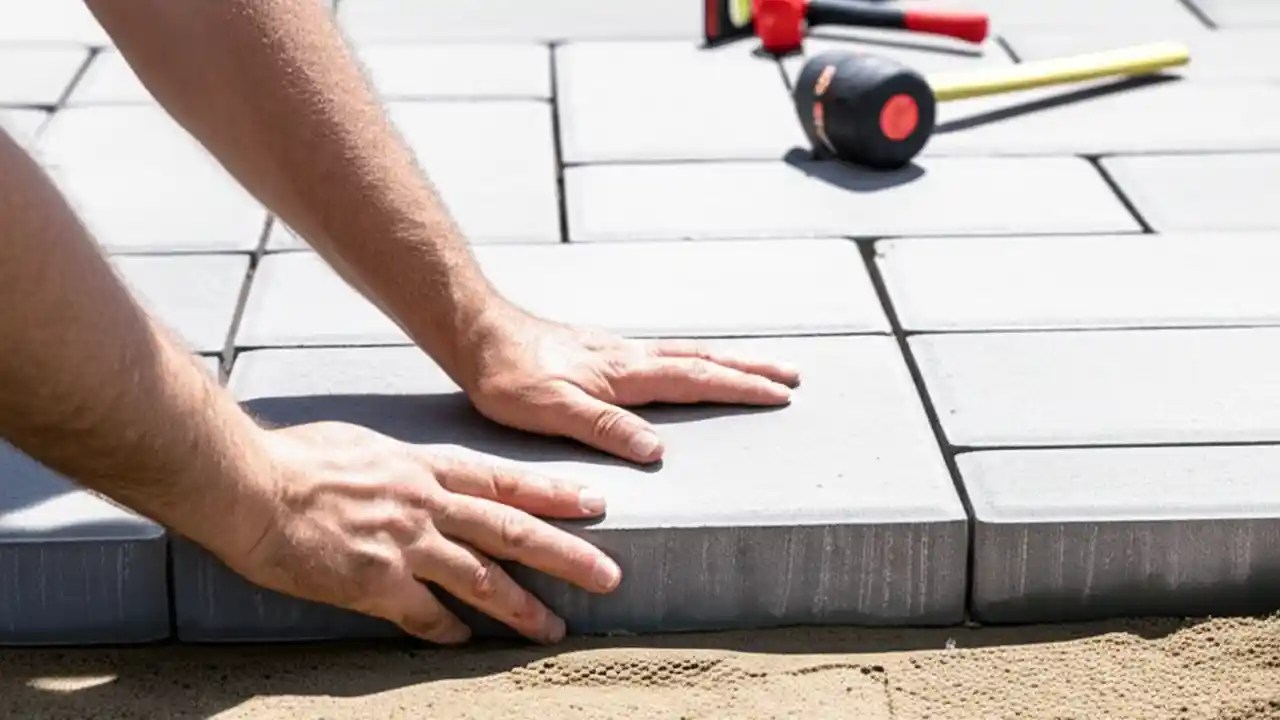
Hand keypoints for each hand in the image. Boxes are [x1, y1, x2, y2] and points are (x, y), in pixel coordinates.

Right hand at [225, 421, 618, 644]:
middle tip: (608, 574)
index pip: (505, 481)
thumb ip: (403, 469)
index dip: (553, 493)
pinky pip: (424, 614)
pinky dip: (447, 630)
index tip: (594, 501)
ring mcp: (405, 544)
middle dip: (566, 553)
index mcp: (425, 467)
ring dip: (521, 607)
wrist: (250, 483)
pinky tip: (465, 643)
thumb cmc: (298, 459)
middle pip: (512, 529)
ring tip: (554, 627)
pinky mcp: (375, 582)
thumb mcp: (366, 447)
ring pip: (481, 578)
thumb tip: (417, 480)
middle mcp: (426, 503)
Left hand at [459, 305, 800, 463]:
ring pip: (685, 354)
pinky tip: (690, 365)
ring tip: (758, 368)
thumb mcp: (552, 410)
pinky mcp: (602, 353)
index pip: (696, 380)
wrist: (477, 335)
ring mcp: (617, 352)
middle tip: (791, 376)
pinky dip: (694, 359)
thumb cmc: (508, 378)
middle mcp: (629, 357)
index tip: (781, 394)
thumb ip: (604, 427)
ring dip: (726, 361)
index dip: (741, 388)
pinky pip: (664, 355)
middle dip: (750, 370)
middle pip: (703, 361)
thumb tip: (656, 449)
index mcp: (625, 374)